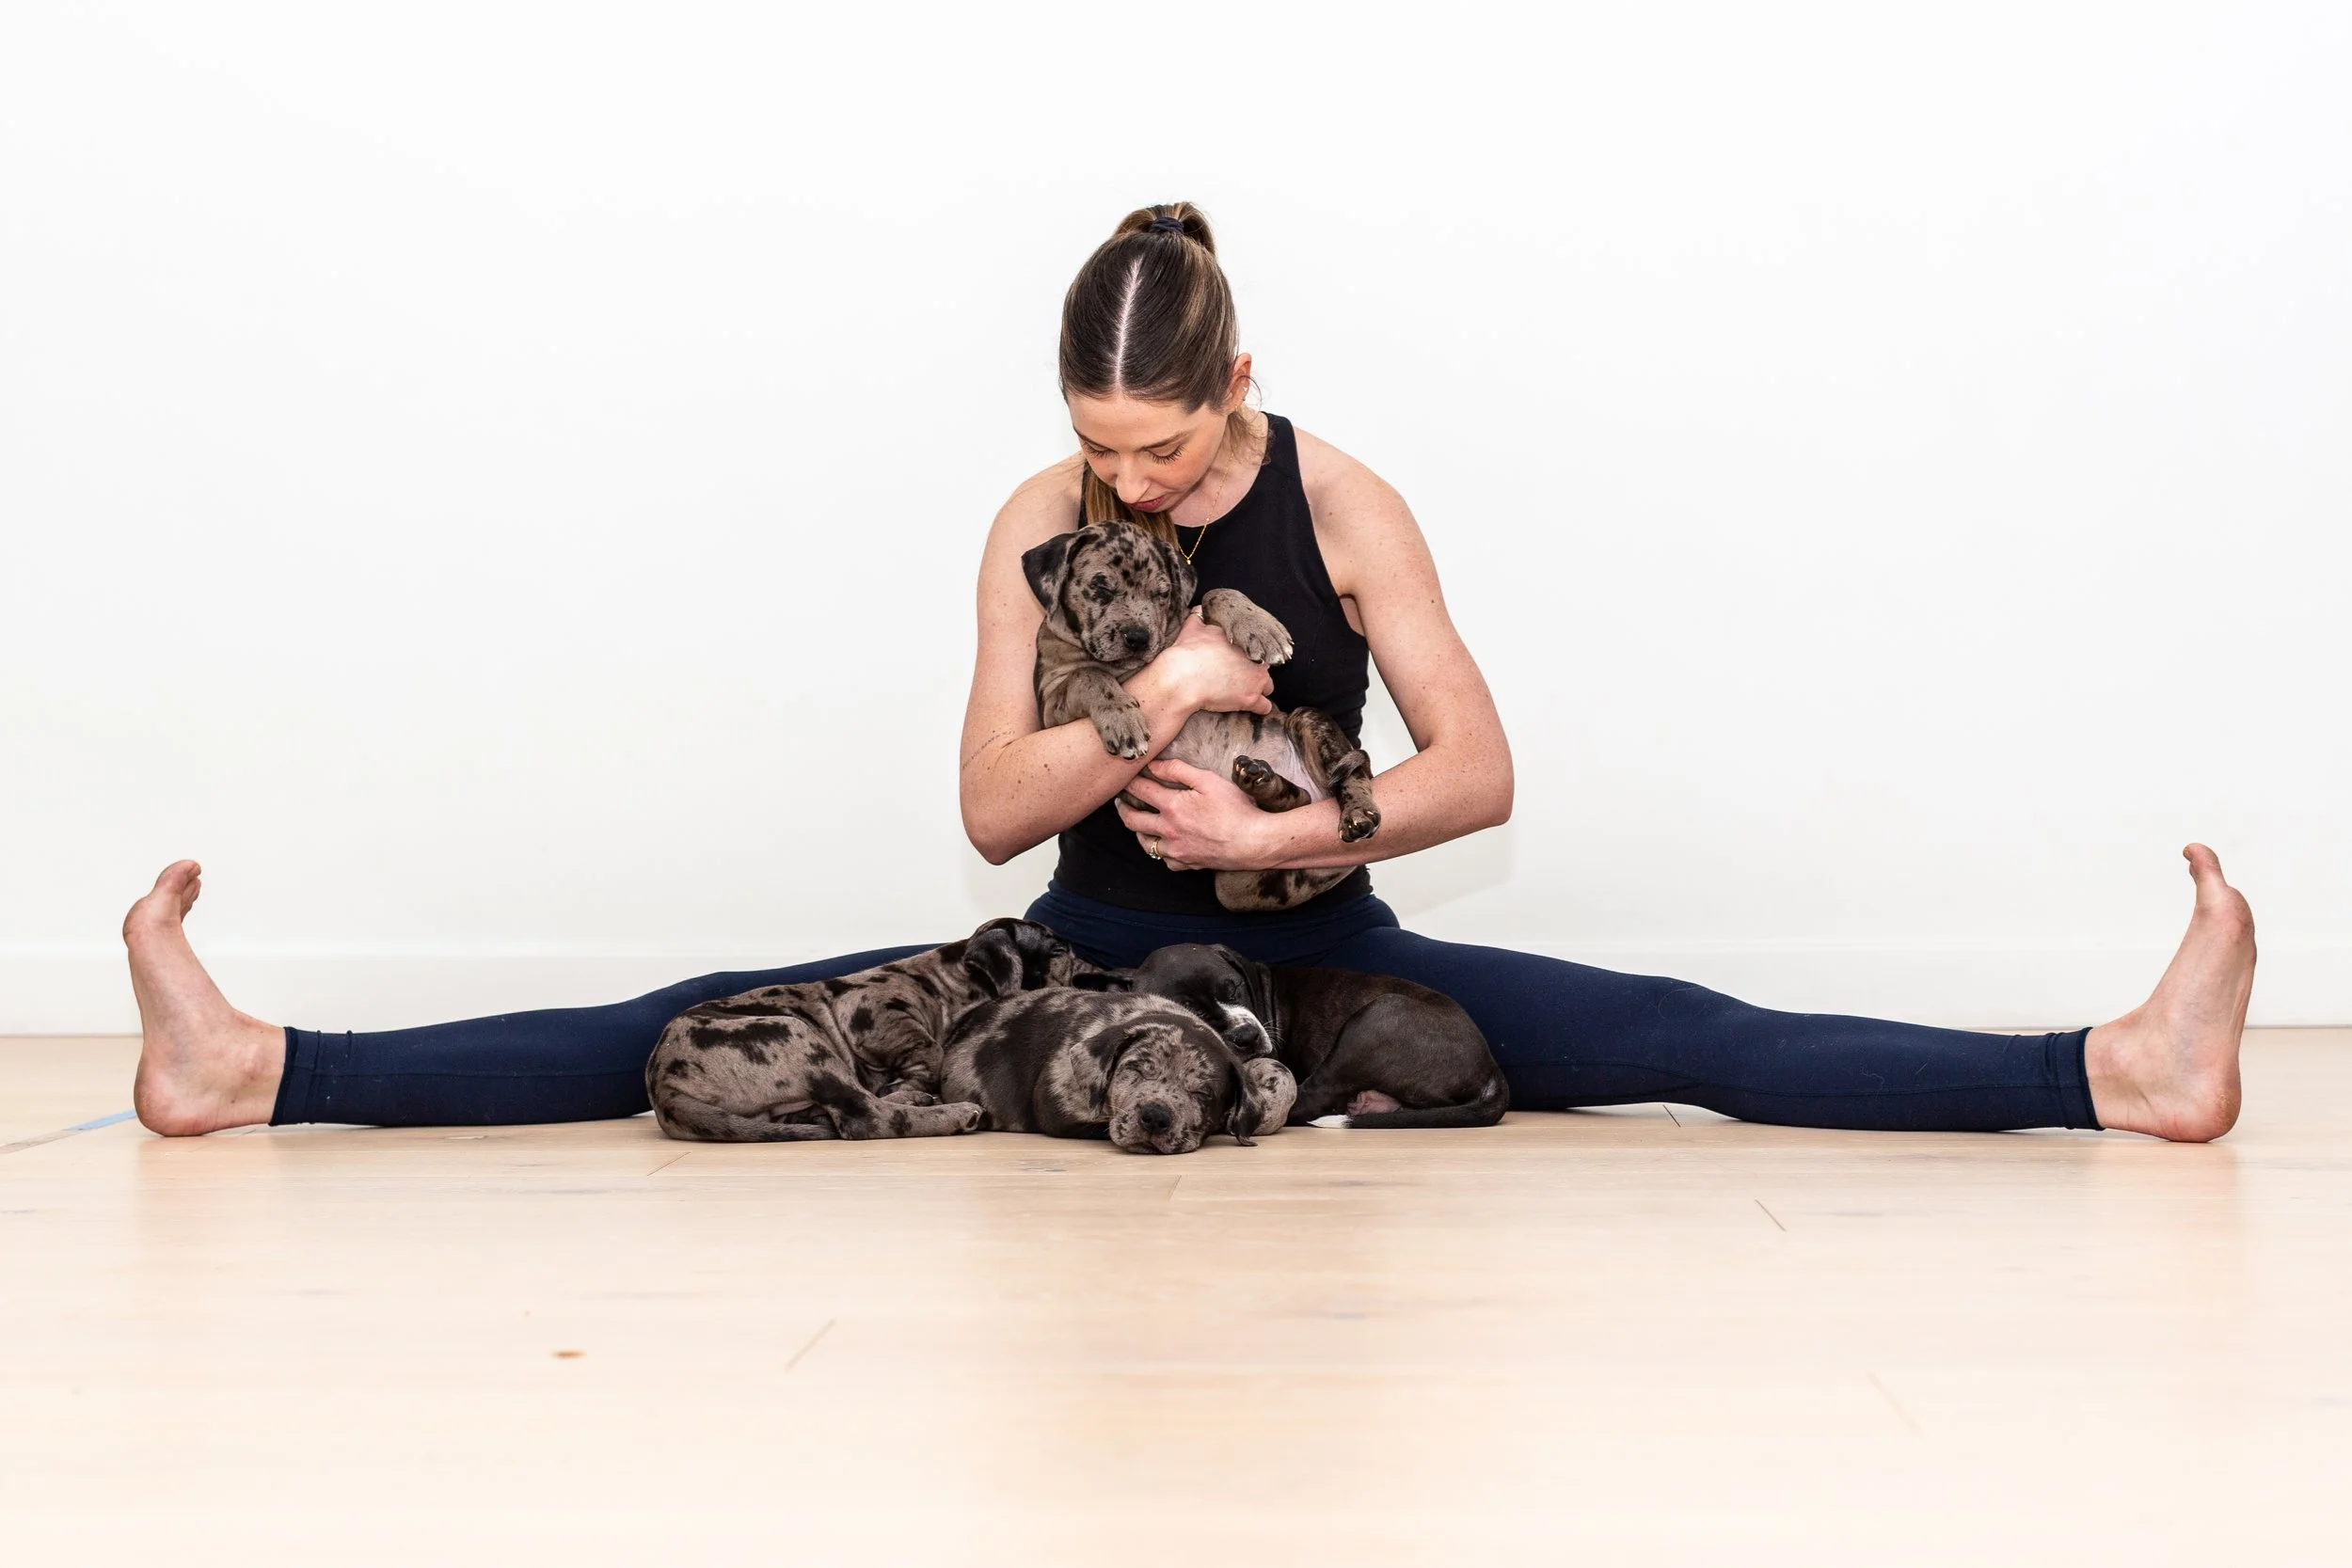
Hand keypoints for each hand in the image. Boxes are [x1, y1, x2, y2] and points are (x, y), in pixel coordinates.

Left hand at [1117, 758, 1274, 871]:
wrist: (1254, 842)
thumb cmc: (1236, 809)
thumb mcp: (1209, 780)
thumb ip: (1178, 770)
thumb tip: (1154, 764)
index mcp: (1172, 807)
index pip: (1140, 790)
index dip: (1130, 781)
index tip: (1127, 776)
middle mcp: (1168, 831)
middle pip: (1132, 820)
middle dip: (1123, 808)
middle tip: (1120, 801)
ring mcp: (1176, 850)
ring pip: (1145, 843)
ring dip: (1138, 831)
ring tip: (1138, 822)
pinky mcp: (1187, 864)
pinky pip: (1165, 861)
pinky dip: (1161, 851)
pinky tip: (1165, 844)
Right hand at [1148, 610, 1274, 715]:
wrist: (1182, 678)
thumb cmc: (1187, 653)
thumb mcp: (1192, 627)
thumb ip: (1199, 616)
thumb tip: (1198, 609)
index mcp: (1243, 641)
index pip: (1256, 648)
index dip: (1247, 656)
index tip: (1239, 662)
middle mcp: (1254, 658)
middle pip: (1265, 667)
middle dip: (1254, 672)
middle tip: (1240, 678)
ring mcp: (1255, 679)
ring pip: (1268, 687)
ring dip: (1259, 690)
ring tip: (1246, 693)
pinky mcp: (1251, 699)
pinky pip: (1265, 706)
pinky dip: (1259, 708)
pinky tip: (1251, 707)